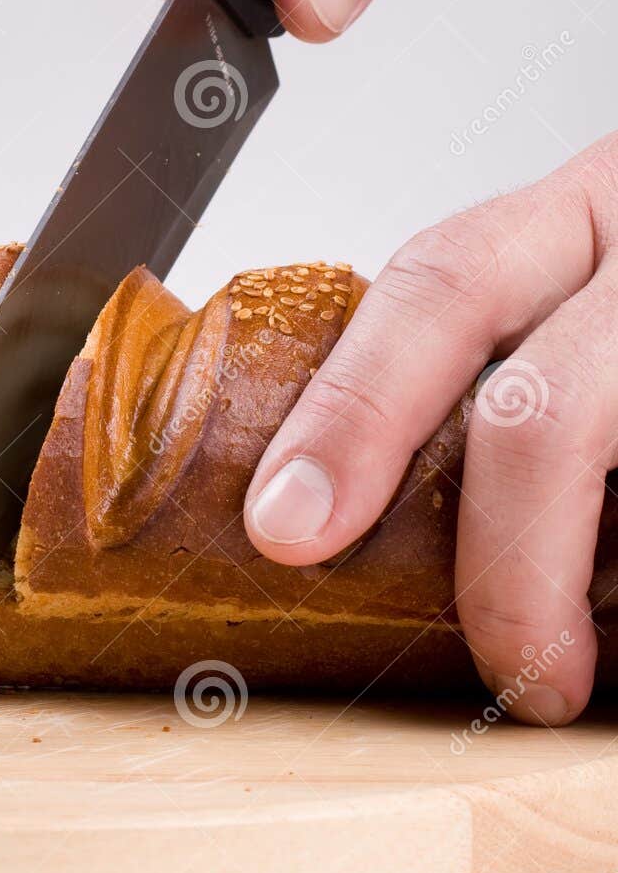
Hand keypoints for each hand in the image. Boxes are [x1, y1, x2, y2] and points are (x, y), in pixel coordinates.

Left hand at [242, 133, 617, 722]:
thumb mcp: (597, 277)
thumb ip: (520, 350)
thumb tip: (357, 498)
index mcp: (591, 208)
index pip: (440, 287)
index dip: (354, 411)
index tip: (288, 524)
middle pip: (545, 410)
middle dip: (502, 562)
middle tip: (508, 663)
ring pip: (612, 457)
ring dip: (590, 590)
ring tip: (581, 664)